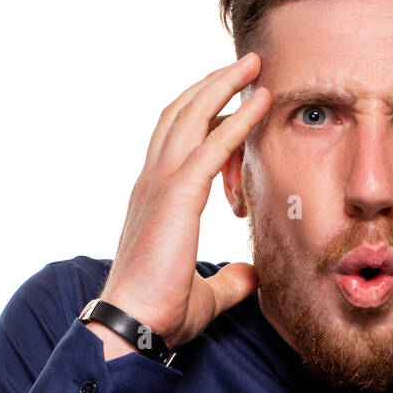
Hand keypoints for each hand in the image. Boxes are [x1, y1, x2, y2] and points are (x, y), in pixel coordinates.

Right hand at [97, 53, 270, 349]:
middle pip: (179, 115)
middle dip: (211, 86)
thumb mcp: (206, 294)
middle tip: (243, 65)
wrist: (133, 327)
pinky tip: (260, 103)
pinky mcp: (175, 195)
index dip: (200, 115)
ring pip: (191, 117)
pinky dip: (237, 119)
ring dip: (223, 86)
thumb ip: (229, 279)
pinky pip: (211, 146)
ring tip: (253, 66)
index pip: (174, 141)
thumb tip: (252, 275)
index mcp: (154, 200)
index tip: (228, 99)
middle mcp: (152, 182)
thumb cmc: (160, 314)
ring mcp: (159, 184)